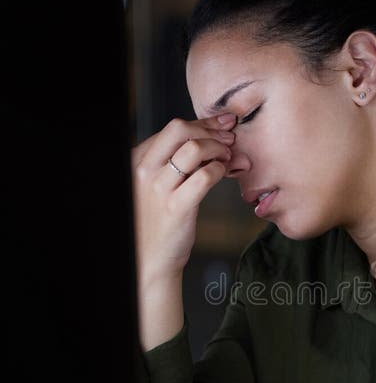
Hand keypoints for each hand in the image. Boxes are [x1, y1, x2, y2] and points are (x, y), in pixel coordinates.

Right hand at [132, 114, 236, 289]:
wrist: (150, 258)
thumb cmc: (158, 220)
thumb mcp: (157, 184)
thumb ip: (176, 161)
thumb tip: (213, 137)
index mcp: (138, 160)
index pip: (173, 129)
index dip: (203, 124)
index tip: (223, 126)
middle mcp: (145, 170)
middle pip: (180, 129)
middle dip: (211, 131)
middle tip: (229, 140)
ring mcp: (159, 189)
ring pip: (194, 149)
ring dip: (219, 149)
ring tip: (230, 159)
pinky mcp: (177, 207)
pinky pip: (205, 176)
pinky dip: (221, 170)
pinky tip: (225, 174)